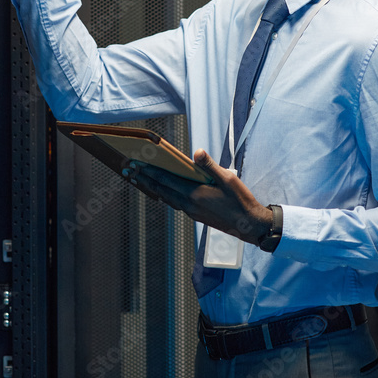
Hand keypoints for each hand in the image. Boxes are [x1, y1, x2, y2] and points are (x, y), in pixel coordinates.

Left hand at [126, 149, 272, 244]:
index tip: (136, 164)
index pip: (167, 180)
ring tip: (140, 180)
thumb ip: (210, 166)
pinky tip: (163, 193)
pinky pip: (175, 203)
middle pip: (162, 190)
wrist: (249, 225)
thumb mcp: (228, 180)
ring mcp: (192, 212)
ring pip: (167, 198)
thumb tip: (197, 152)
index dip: (150, 171)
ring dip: (153, 188)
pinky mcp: (196, 215)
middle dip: (145, 179)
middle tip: (128, 171)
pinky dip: (165, 195)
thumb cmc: (240, 201)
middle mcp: (189, 204)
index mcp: (195, 194)